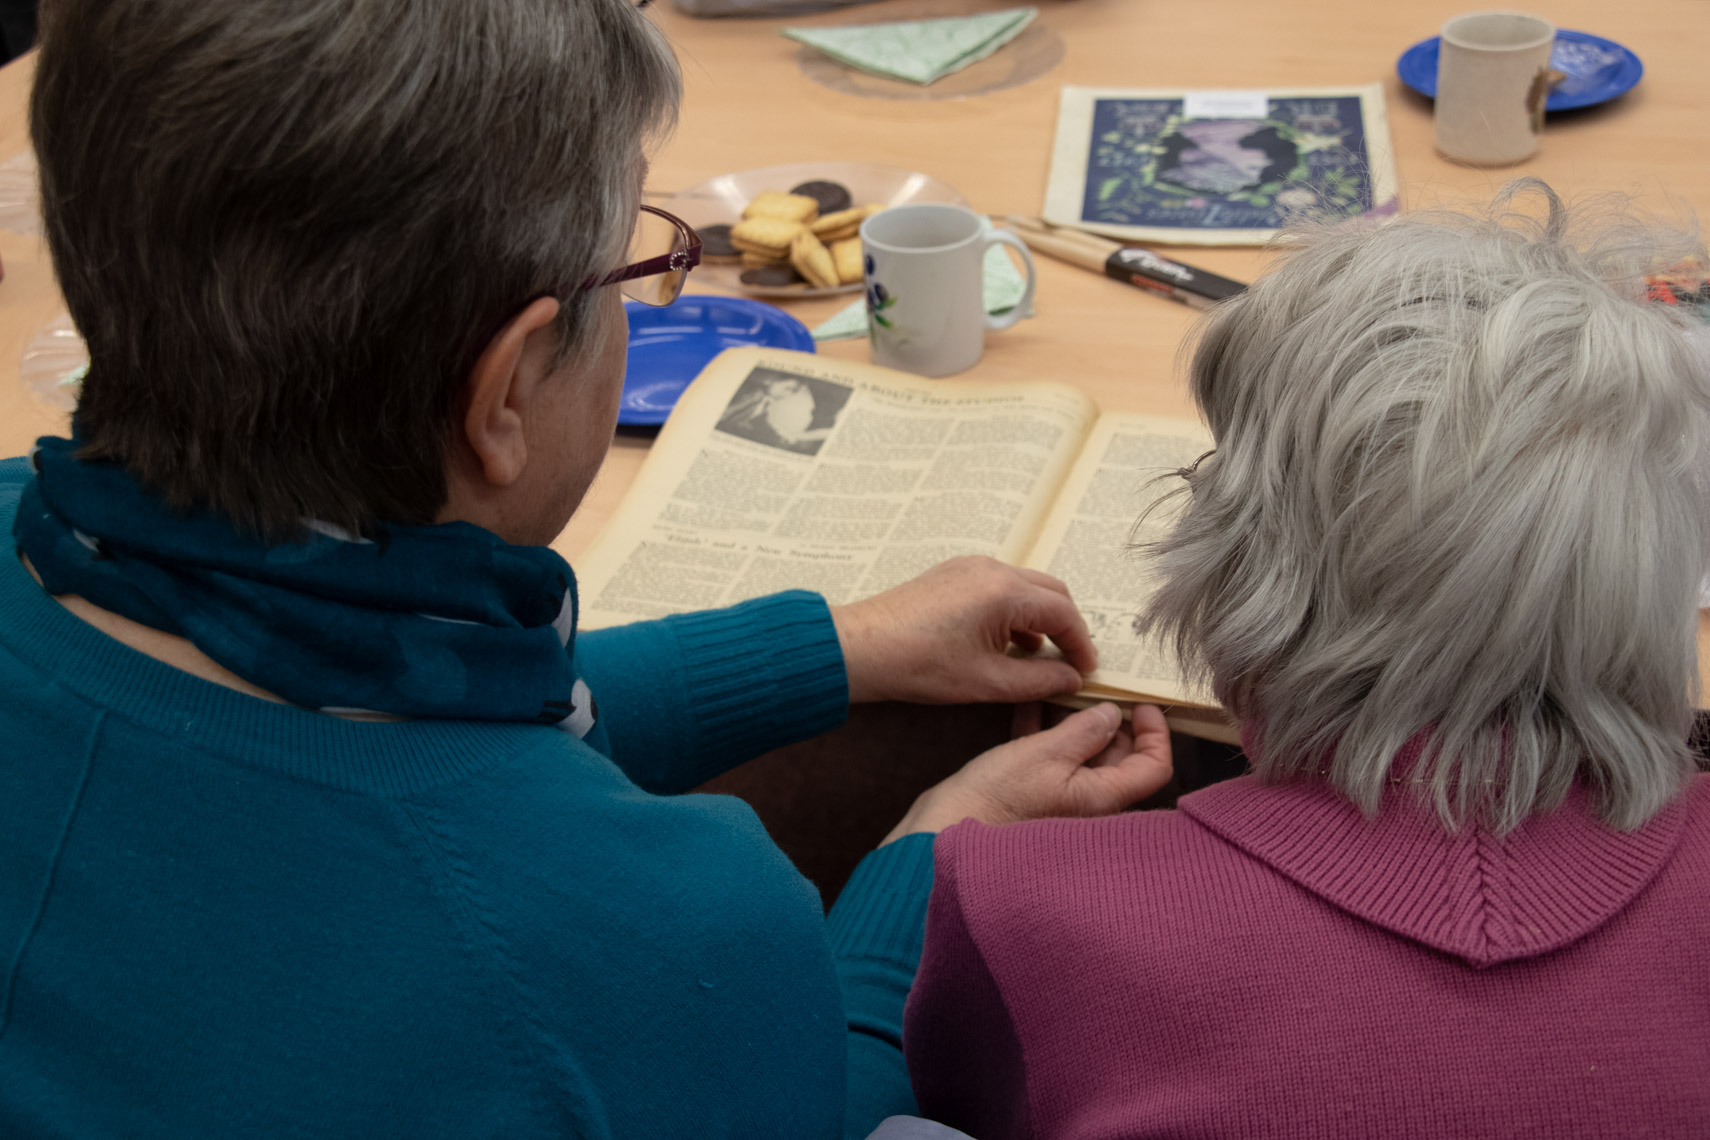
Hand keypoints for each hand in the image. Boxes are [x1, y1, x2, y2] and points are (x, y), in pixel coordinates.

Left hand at [830, 556, 1096, 704]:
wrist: (861, 648)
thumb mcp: (987, 682)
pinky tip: (1006, 644)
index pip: (1064, 613)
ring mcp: (970, 566)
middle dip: (1066, 627)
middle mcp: (993, 569)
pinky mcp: (953, 573)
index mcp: (1005, 592)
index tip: (1086, 671)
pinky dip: (1014, 611)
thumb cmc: (919, 664)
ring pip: (1026, 587)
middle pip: (1051, 592)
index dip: (1081, 645)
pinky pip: (1000, 586)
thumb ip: (1038, 681)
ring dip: (1040, 619)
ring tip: (1039, 658)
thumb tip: (1070, 679)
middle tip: (1070, 662)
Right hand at [882, 702, 1173, 841]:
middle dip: (1114, 719)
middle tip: (1102, 684)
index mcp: (1103, 796)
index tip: (1141, 704)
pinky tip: (1034, 701)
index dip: (1155, 733)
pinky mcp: (1032, 788)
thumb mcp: (1046, 754)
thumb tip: (1113, 714)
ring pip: (1083, 751)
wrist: (948, 827)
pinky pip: (1051, 755)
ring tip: (1066, 686)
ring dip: (1077, 719)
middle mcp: (1088, 799)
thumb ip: (1085, 731)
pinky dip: (1047, 729)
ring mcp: (1059, 794)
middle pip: (1120, 756)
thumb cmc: (999, 797)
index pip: (1153, 767)